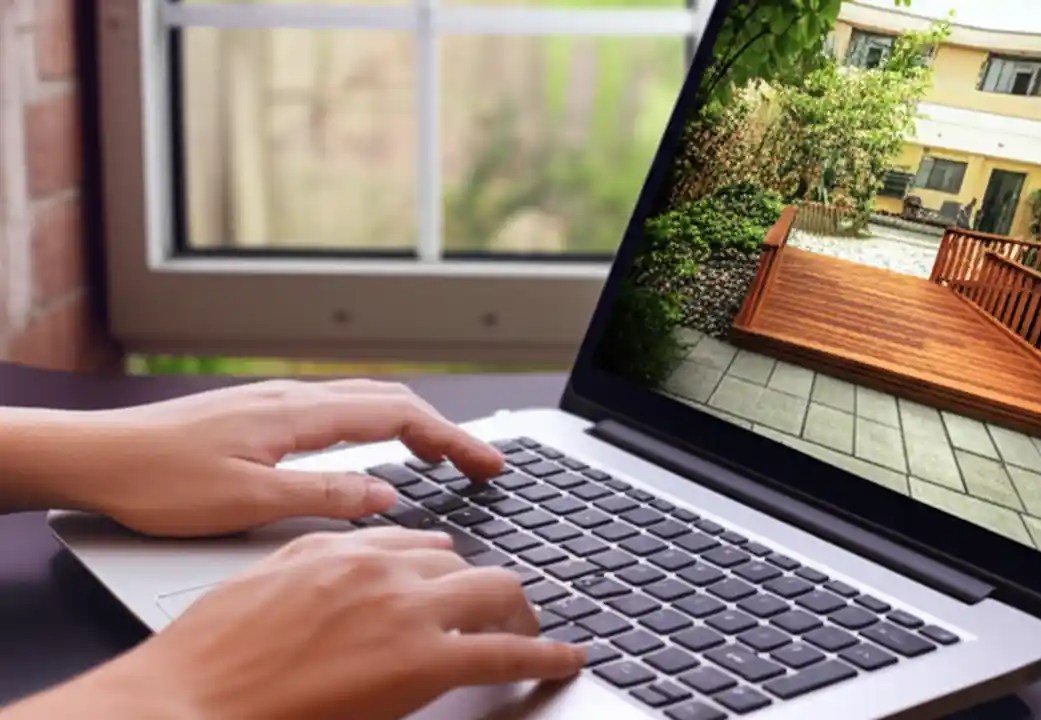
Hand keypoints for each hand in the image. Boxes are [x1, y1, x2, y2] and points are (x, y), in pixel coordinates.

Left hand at [0, 379, 504, 535]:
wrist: (95, 454)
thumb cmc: (159, 479)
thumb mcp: (249, 502)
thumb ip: (325, 496)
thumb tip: (386, 495)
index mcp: (300, 415)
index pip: (399, 416)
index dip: (451, 438)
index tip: (487, 463)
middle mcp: (295, 397)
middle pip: (392, 400)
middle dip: (446, 429)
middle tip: (482, 462)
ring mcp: (278, 401)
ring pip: (366, 401)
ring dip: (414, 424)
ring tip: (443, 456)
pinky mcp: (262, 413)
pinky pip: (339, 410)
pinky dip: (377, 426)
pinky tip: (374, 449)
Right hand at [1, 528, 585, 719]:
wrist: (187, 702)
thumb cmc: (211, 656)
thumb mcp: (265, 582)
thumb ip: (319, 563)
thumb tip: (358, 560)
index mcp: (344, 549)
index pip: (422, 545)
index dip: (447, 571)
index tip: (460, 583)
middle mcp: (383, 569)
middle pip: (466, 566)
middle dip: (493, 590)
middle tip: (505, 613)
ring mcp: (406, 613)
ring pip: (494, 593)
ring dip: (519, 614)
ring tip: (533, 635)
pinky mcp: (423, 663)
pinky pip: (504, 650)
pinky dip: (545, 653)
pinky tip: (568, 659)